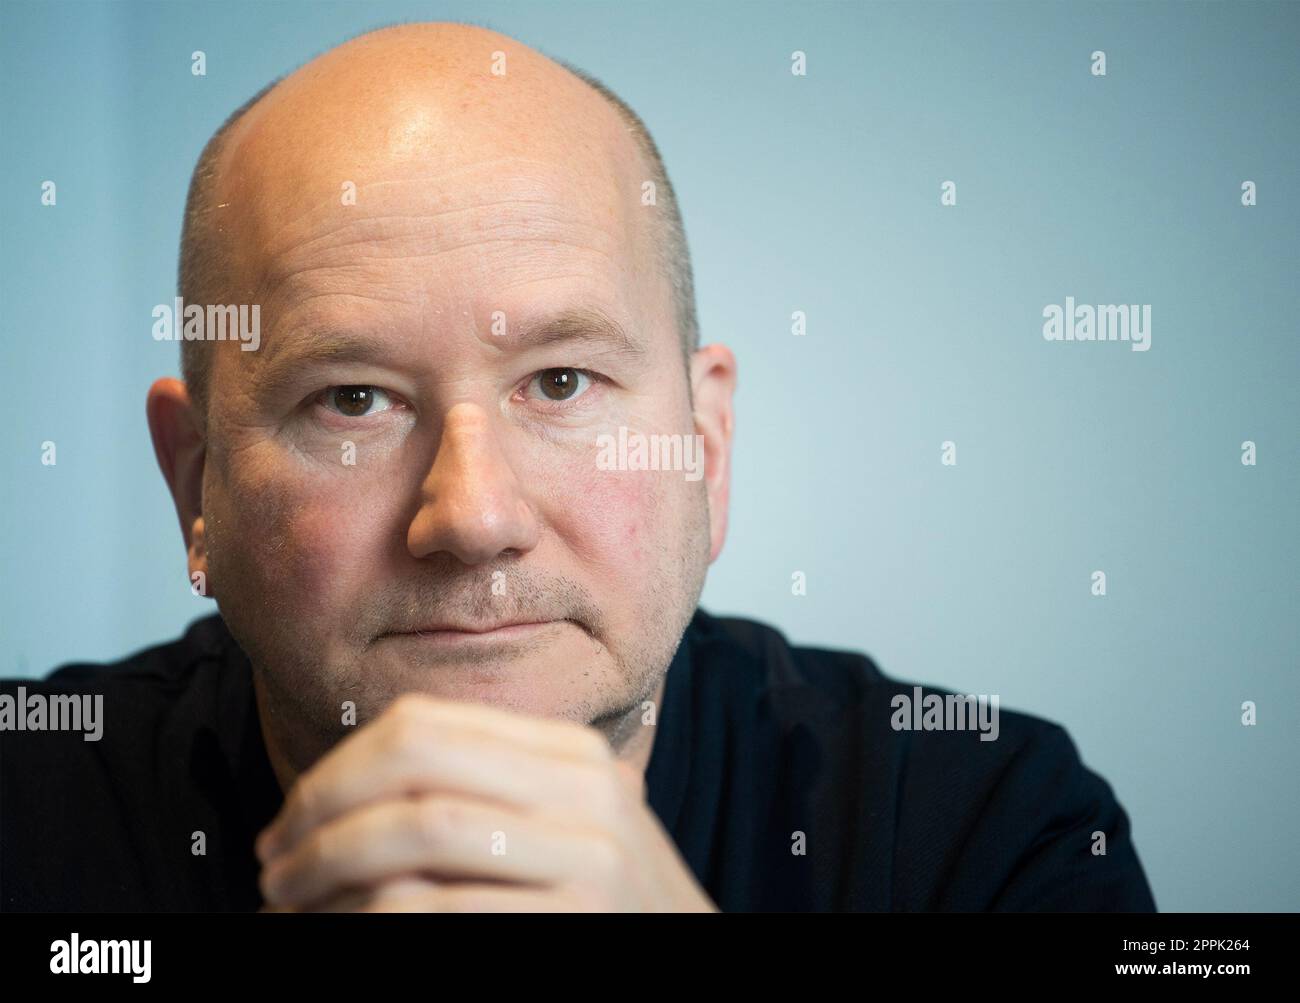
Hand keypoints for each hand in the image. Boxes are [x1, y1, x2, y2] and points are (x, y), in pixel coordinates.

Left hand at [254, 693, 717, 911]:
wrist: (693, 957)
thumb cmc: (603, 908)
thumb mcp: (562, 829)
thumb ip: (486, 793)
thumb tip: (344, 793)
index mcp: (570, 753)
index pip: (426, 723)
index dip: (338, 767)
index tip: (292, 817)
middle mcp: (584, 789)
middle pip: (414, 759)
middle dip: (320, 806)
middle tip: (274, 859)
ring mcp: (588, 855)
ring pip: (417, 828)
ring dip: (327, 865)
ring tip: (290, 900)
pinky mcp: (575, 920)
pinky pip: (434, 907)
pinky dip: (364, 919)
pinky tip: (340, 930)